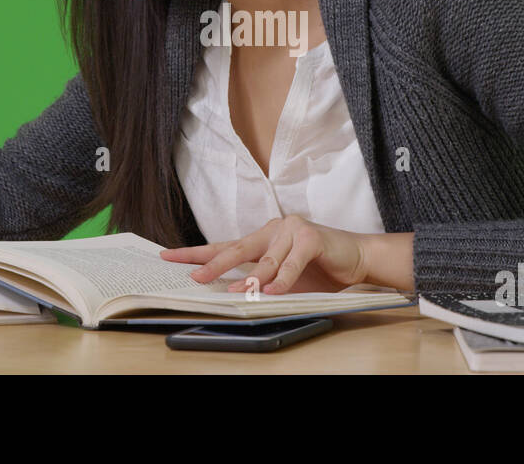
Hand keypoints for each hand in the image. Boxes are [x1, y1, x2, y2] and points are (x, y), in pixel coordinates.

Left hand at [159, 215, 369, 294]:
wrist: (355, 259)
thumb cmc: (319, 269)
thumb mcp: (283, 278)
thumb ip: (260, 280)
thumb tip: (231, 293)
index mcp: (262, 238)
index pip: (224, 246)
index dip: (196, 253)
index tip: (168, 256)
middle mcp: (273, 230)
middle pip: (237, 249)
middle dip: (213, 264)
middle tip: (195, 277)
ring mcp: (292, 230)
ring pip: (265, 260)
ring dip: (251, 279)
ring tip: (236, 292)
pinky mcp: (310, 237)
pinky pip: (291, 263)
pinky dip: (283, 280)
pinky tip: (273, 291)